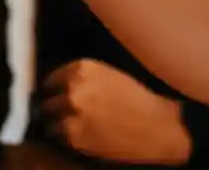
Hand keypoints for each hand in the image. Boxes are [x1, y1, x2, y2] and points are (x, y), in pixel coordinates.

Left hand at [35, 59, 190, 164]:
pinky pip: (56, 136)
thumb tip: (61, 87)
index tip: (56, 97)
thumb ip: (84, 78)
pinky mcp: (75, 136)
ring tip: (65, 128)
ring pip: (47, 118)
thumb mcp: (111, 76)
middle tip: (58, 115)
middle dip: (52, 107)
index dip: (54, 91)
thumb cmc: (141, 102)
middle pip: (46, 99)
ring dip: (54, 123)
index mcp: (83, 68)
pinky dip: (61, 138)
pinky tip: (74, 139)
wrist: (163, 129)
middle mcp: (73, 87)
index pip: (52, 79)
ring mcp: (72, 112)